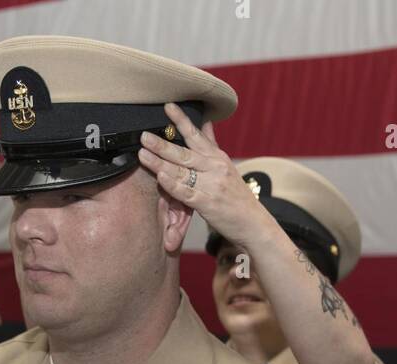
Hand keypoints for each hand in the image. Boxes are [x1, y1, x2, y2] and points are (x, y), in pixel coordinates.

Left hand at [136, 102, 278, 252]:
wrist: (254, 222)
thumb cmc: (236, 196)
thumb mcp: (227, 167)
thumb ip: (212, 145)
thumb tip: (206, 122)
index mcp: (218, 157)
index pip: (197, 136)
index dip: (181, 121)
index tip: (167, 107)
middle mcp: (215, 168)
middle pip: (184, 153)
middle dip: (162, 144)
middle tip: (144, 136)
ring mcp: (212, 185)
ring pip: (182, 171)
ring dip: (160, 162)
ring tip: (143, 154)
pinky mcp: (207, 203)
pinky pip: (186, 192)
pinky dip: (172, 184)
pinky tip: (160, 176)